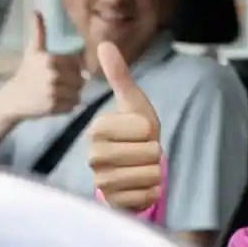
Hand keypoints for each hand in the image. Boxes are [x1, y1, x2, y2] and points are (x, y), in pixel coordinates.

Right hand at [0, 12, 83, 121]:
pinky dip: (69, 105)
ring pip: (77, 93)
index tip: (65, 72)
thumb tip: (36, 11)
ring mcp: (52, 92)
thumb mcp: (32, 51)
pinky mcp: (53, 107)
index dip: (74, 68)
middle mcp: (52, 75)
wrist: (13, 99)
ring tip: (61, 93)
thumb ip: (38, 32)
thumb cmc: (26, 73)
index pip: (76, 64)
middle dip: (75, 83)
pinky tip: (59, 102)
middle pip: (79, 79)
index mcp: (49, 59)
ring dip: (73, 94)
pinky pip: (72, 105)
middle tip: (63, 84)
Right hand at [88, 42, 162, 212]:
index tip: (139, 133)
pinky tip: (139, 187)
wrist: (130, 173)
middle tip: (141, 153)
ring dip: (153, 173)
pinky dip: (150, 192)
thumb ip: (119, 76)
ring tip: (140, 169)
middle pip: (149, 153)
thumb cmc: (134, 135)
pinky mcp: (111, 203)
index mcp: (97, 129)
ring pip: (149, 175)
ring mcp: (101, 182)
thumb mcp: (132, 104)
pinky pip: (147, 196)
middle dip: (154, 154)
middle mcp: (93, 156)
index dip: (151, 131)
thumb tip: (104, 43)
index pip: (144, 128)